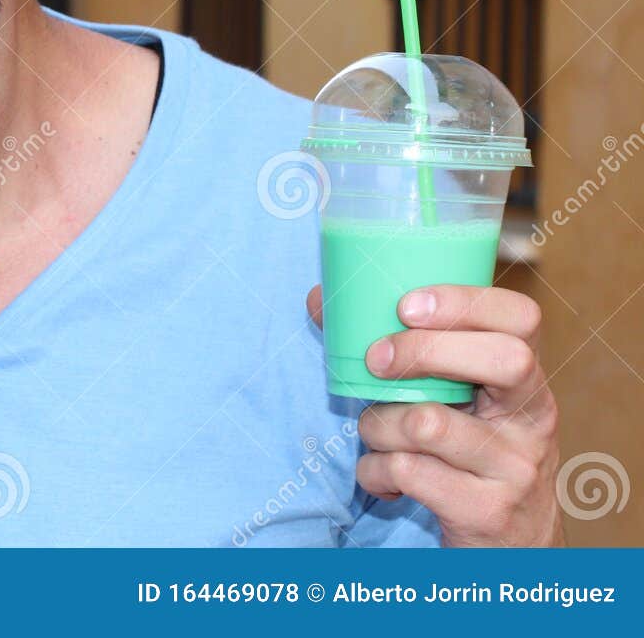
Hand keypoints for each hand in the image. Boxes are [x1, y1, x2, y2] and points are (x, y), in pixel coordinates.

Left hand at [307, 284, 564, 546]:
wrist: (512, 552)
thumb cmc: (463, 459)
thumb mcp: (454, 404)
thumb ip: (403, 354)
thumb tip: (319, 300)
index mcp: (524, 381)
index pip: (521, 318)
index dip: (464, 301)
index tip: (406, 305)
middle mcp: (533, 420)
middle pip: (502, 359)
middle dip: (422, 351)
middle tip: (376, 362)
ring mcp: (516, 468)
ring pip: (429, 422)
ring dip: (378, 425)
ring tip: (377, 436)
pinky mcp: (487, 511)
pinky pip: (408, 472)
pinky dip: (374, 471)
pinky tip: (382, 478)